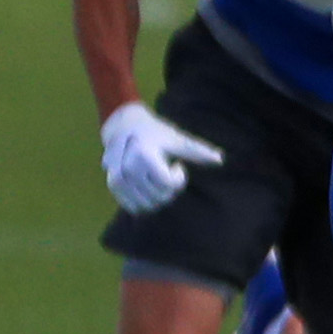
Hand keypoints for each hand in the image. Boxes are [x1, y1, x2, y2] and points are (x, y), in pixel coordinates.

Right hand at [100, 101, 222, 213]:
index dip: (179, 179)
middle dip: (170, 190)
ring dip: (158, 199)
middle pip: (159, 197)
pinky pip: (132, 207)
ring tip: (158, 180)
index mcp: (143, 154)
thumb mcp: (178, 139)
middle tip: (167, 174)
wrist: (124, 126)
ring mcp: (117, 177)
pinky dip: (145, 204)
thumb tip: (220, 159)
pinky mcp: (112, 185)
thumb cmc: (157, 133)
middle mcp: (127, 167)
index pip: (167, 184)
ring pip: (146, 205)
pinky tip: (149, 190)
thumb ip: (198, 151)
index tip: (178, 166)